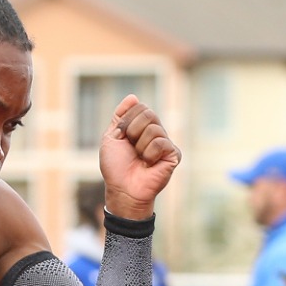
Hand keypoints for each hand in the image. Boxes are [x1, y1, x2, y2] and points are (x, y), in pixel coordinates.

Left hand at [98, 95, 179, 217]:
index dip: (126, 121)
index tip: (121, 137)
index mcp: (141, 126)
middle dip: (133, 130)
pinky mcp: (174, 154)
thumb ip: (120, 116)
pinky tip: (149, 164)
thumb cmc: (116, 167)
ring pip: (153, 128)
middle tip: (131, 148)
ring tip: (140, 159)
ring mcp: (166, 142)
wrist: (123, 189)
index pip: (139, 107)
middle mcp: (155, 132)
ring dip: (139, 146)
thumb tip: (133, 97)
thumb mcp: (111, 137)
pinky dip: (149, 154)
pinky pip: (161, 142)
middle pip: (148, 113)